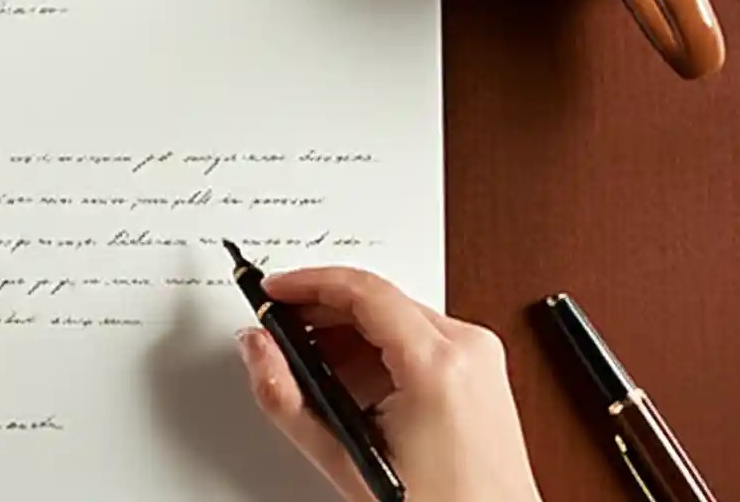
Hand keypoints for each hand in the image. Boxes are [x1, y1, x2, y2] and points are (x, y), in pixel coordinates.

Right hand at [236, 267, 542, 501]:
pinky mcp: (480, 365)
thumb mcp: (347, 458)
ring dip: (347, 331)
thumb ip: (287, 399)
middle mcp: (468, 345)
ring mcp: (480, 353)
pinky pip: (417, 336)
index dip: (308, 282)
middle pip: (378, 298)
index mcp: (439, 362)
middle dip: (321, 310)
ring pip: (395, 315)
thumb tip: (259, 350)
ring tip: (310, 366)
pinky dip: (376, 348)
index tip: (274, 290)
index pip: (363, 290)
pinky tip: (349, 379)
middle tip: (279, 330)